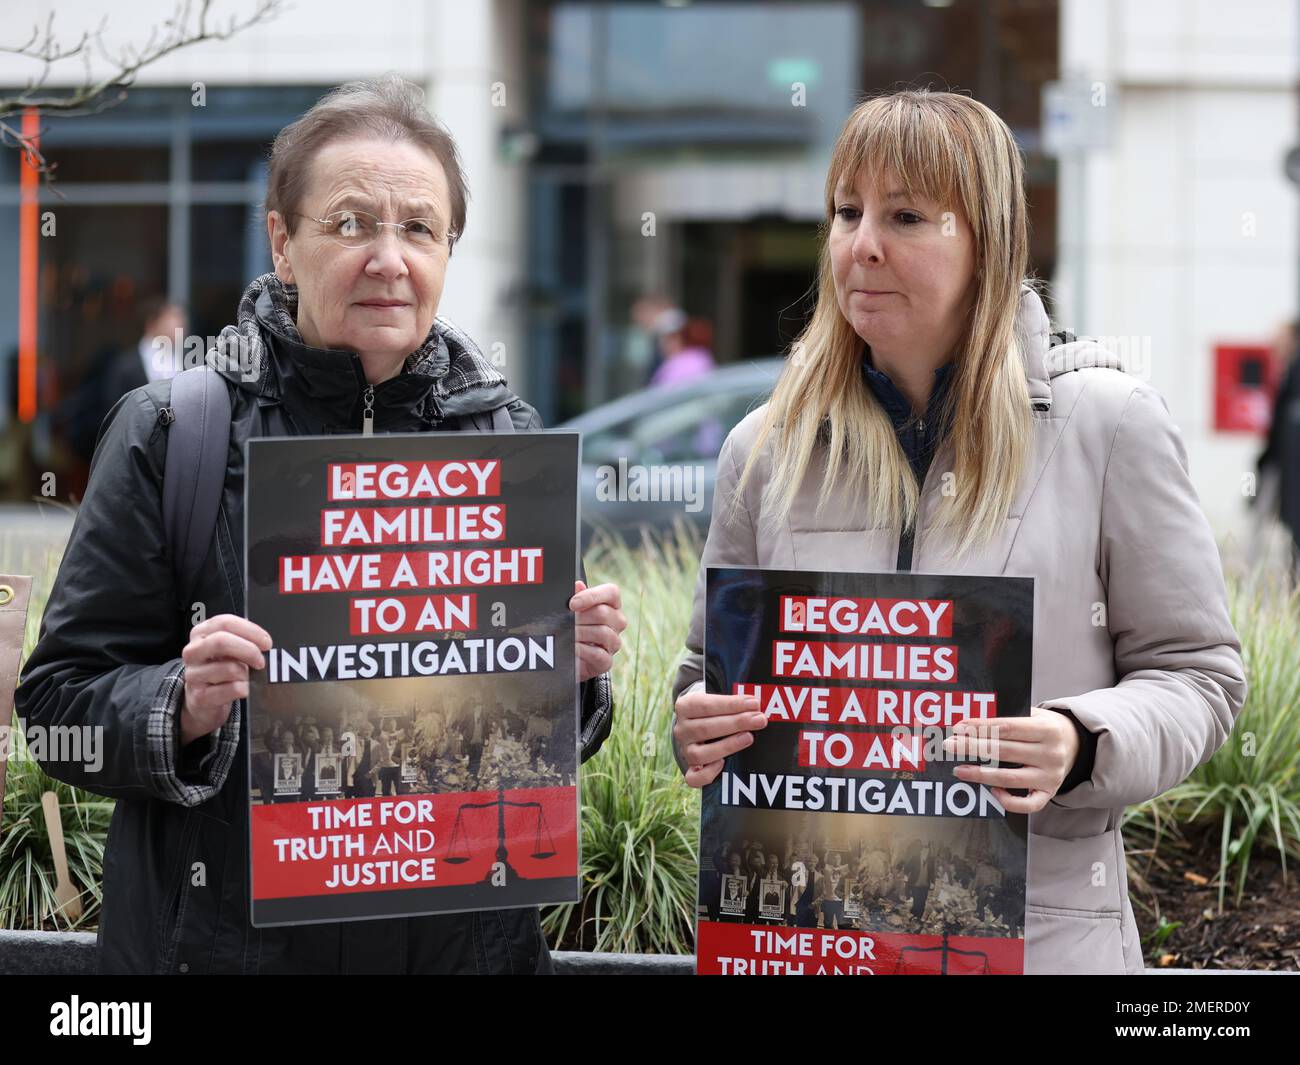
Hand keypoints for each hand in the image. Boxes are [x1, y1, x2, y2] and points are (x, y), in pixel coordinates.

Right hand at [180, 614, 272, 746]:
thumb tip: (265, 640)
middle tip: (261, 661)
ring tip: (247, 677)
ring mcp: (193, 675)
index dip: (250, 630)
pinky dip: (243, 689)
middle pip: (221, 641)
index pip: (224, 622)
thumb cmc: (220, 668)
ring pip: (229, 668)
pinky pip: (231, 689)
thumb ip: (243, 639)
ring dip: (246, 674)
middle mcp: (193, 652)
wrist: (203, 700)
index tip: (266, 642)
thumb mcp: (228, 650)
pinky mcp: (199, 697)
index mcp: (201, 633)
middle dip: (249, 650)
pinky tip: (242, 689)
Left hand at [569, 580, 626, 682]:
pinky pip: (599, 654)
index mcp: (612, 604)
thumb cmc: (573, 626)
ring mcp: (614, 642)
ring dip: (580, 634)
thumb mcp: (572, 610)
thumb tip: (577, 585)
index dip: (591, 596)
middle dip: (580, 618)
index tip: (572, 603)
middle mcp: (618, 622)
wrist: (570, 656)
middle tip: (564, 622)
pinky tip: (572, 648)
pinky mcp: (607, 661)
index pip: (611, 592)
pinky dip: (582, 650)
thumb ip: (576, 597)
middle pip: (603, 613)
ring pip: (602, 633)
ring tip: (565, 635)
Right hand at [673, 689, 767, 787]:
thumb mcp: (717, 699)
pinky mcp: (690, 770)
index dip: (732, 705)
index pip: (707, 705)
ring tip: (749, 738)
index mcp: (685, 706)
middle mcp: (681, 729)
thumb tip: (757, 705)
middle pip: (706, 728)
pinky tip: (723, 764)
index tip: (754, 704)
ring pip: (700, 754)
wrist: (697, 725)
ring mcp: (685, 751)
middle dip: (737, 723)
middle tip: (760, 720)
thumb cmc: (714, 711)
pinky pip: (694, 778)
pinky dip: (708, 773)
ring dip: (727, 746)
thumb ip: (733, 702)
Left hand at [941, 706, 1080, 812]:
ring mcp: (1051, 776)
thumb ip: (1008, 719)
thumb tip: (970, 724)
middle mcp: (1051, 753)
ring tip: (959, 769)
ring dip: (981, 774)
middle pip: (1005, 751)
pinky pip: (1028, 804)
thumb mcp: (1034, 715)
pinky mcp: (1050, 793)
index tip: (959, 728)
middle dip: (973, 748)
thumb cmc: (1044, 728)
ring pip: (1011, 778)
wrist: (1076, 744)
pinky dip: (1009, 801)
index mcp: (1047, 729)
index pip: (1007, 727)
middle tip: (949, 746)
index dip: (981, 728)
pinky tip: (993, 791)